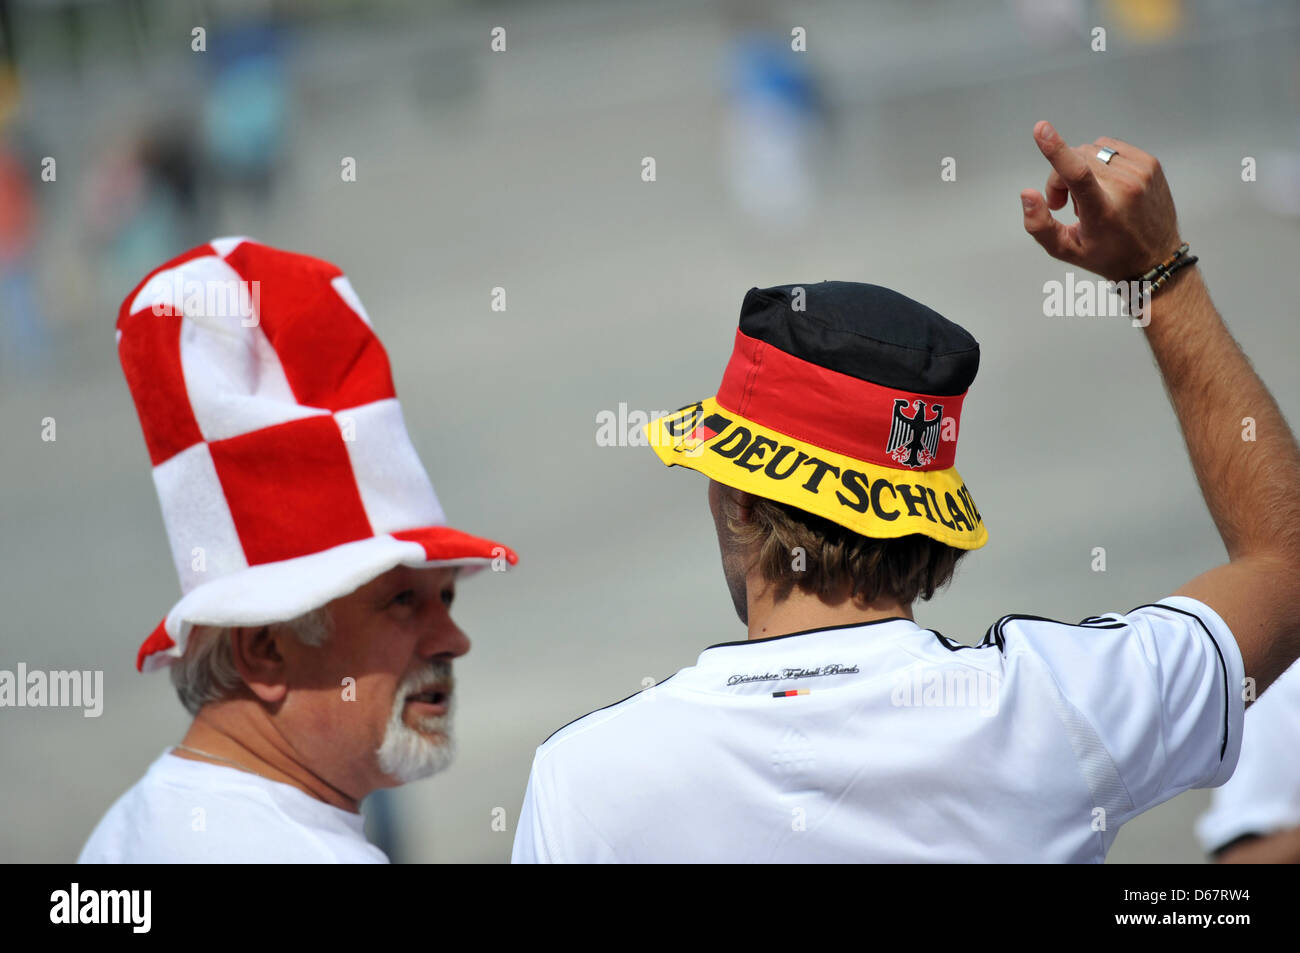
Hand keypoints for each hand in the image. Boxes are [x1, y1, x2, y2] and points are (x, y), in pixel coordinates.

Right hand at [1021, 121, 1181, 281]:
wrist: (1155, 256)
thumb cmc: (1106, 254)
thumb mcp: (1066, 250)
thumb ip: (1040, 225)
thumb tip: (1027, 194)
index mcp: (1102, 212)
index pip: (1077, 174)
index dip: (1056, 150)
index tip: (1041, 129)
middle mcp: (1125, 188)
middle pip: (1075, 160)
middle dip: (1061, 178)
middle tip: (1065, 203)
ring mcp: (1141, 172)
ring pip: (1090, 150)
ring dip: (1081, 169)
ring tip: (1089, 195)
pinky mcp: (1150, 162)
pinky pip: (1109, 146)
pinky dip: (1099, 162)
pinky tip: (1105, 185)